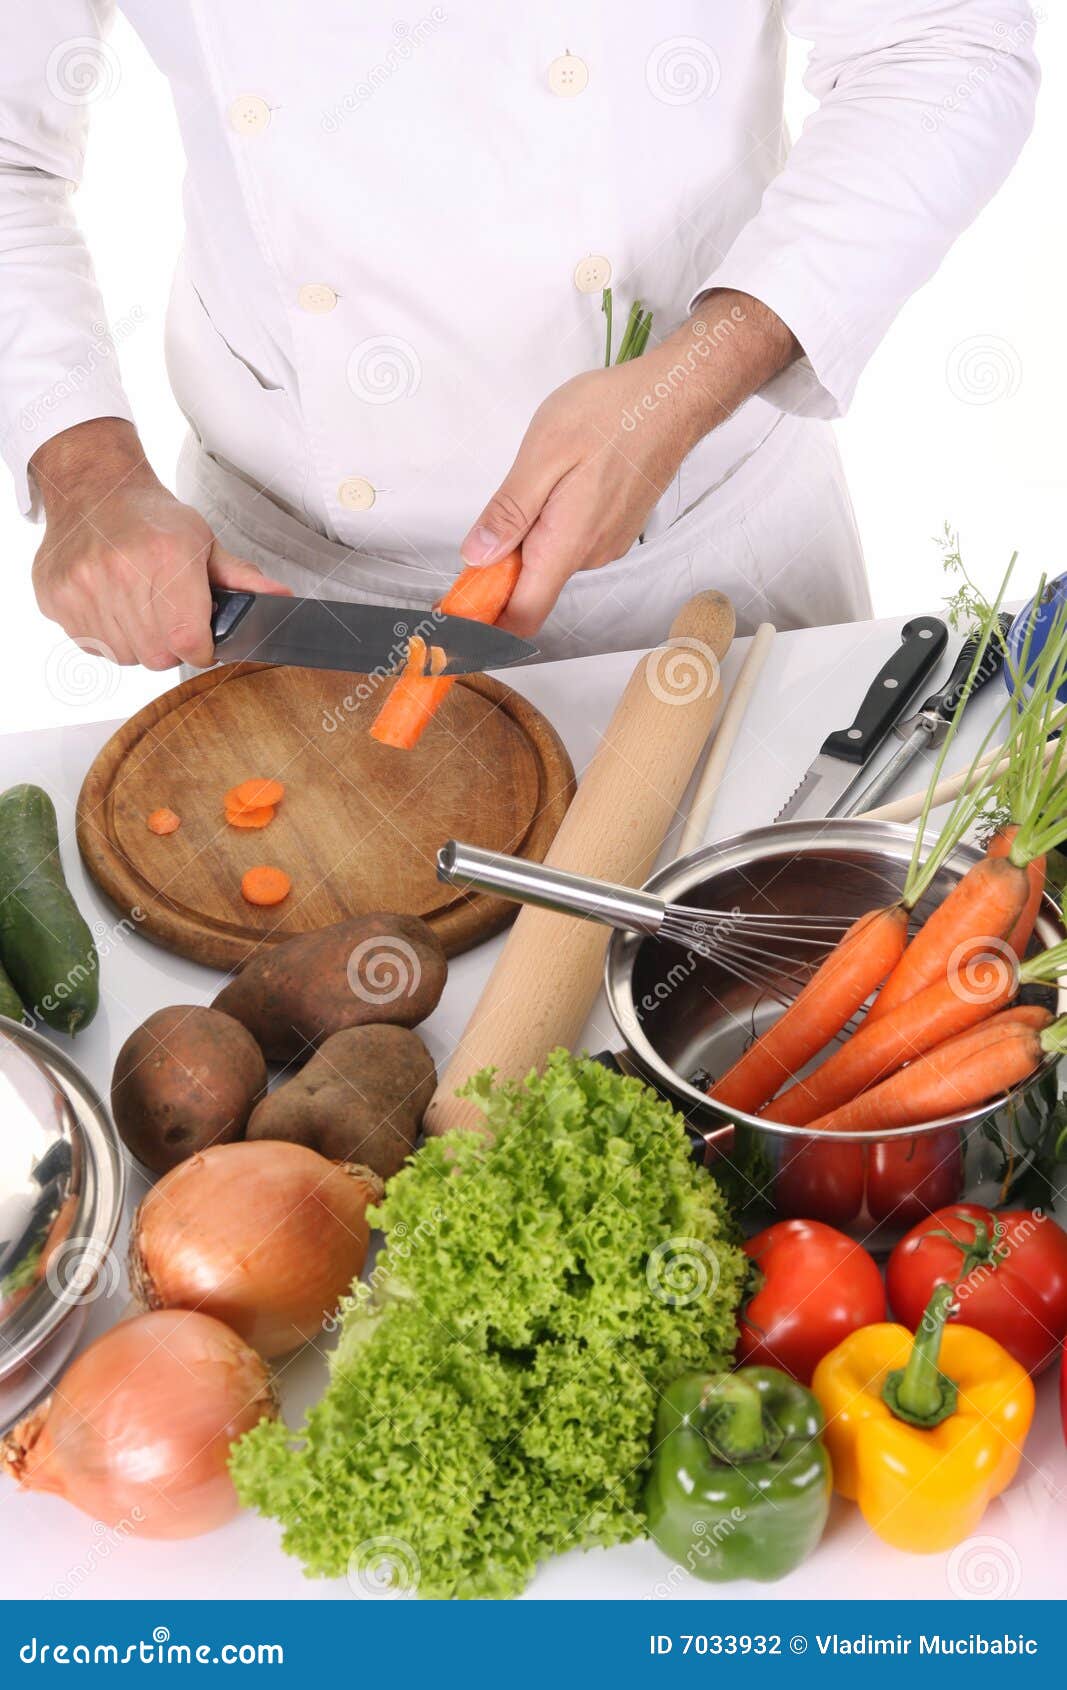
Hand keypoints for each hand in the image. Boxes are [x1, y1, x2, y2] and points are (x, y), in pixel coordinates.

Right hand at [31, 418, 290, 669]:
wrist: (91, 487)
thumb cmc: (151, 516)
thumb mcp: (203, 540)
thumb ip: (241, 578)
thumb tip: (281, 598)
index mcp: (166, 557)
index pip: (189, 641)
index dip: (201, 649)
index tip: (201, 640)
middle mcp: (121, 572)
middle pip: (158, 655)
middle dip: (171, 644)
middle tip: (167, 613)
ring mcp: (83, 586)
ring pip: (125, 655)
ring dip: (138, 641)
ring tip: (138, 604)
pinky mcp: (56, 597)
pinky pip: (93, 646)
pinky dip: (107, 635)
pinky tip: (111, 603)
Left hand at [460, 292, 797, 634]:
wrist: (674, 397)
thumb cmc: (613, 414)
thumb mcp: (544, 453)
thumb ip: (509, 511)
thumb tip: (477, 556)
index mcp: (566, 543)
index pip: (522, 615)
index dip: (485, 621)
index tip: (456, 608)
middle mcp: (589, 555)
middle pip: (531, 589)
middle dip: (499, 569)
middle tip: (485, 525)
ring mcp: (605, 544)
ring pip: (549, 561)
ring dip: (526, 540)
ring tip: (534, 484)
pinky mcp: (613, 528)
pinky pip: (570, 543)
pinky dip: (550, 527)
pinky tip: (557, 484)